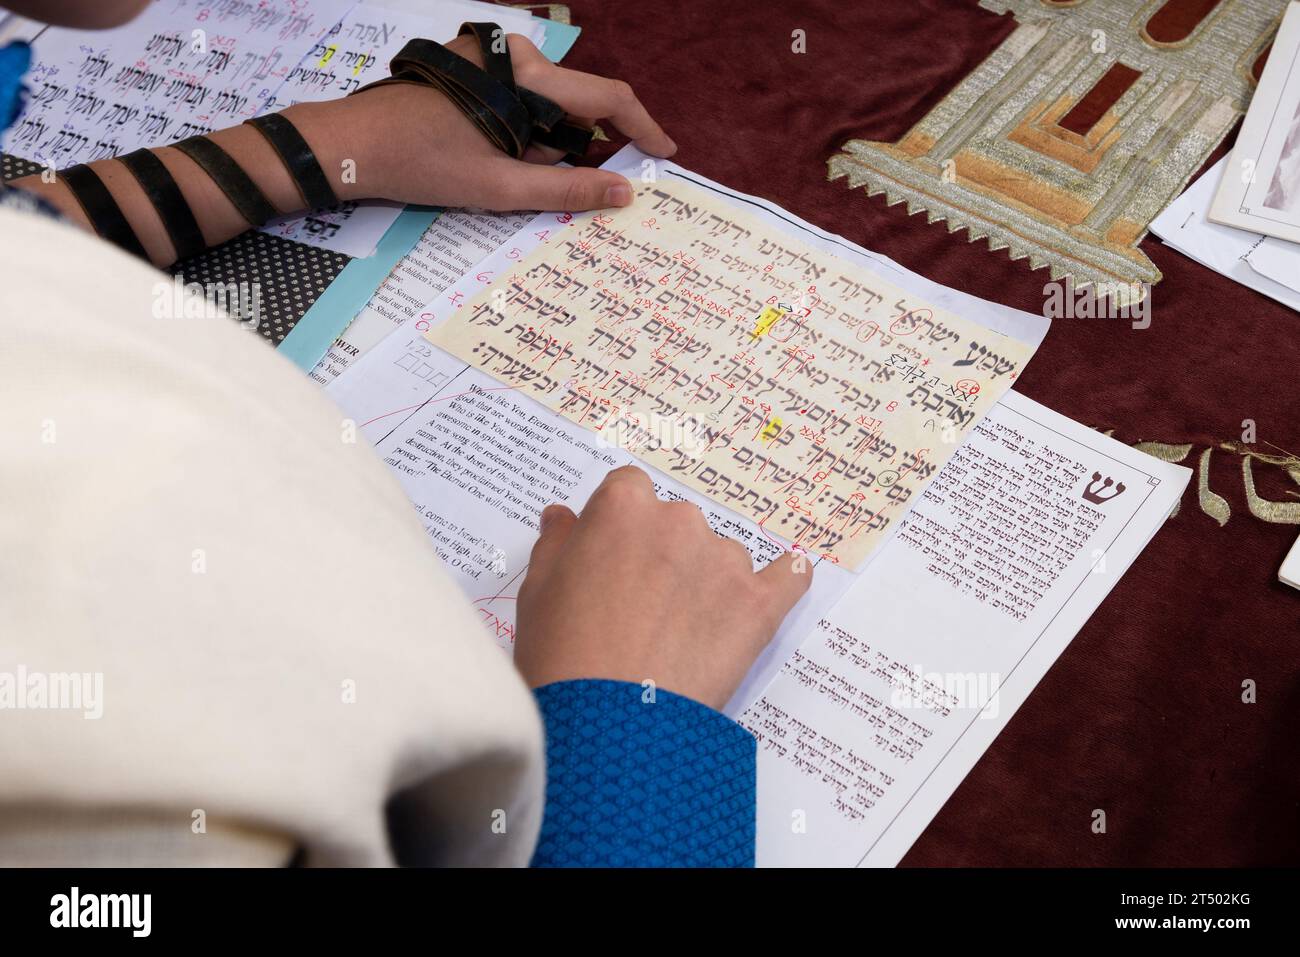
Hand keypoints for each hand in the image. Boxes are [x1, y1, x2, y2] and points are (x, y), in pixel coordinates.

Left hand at [287, 33, 675, 211]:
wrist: (351, 145)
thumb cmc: (423, 164)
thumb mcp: (500, 186)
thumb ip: (568, 189)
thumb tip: (625, 194)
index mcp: (526, 74)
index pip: (608, 96)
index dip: (643, 127)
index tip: (664, 153)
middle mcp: (513, 52)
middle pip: (575, 102)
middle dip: (574, 148)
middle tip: (551, 184)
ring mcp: (490, 54)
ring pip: (546, 104)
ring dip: (542, 143)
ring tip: (500, 171)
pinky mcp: (473, 64)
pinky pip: (519, 96)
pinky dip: (521, 129)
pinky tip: (490, 155)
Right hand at [512, 466, 812, 710]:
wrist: (605, 723)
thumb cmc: (562, 657)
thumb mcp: (538, 590)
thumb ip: (557, 542)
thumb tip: (563, 517)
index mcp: (623, 508)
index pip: (629, 491)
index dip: (620, 528)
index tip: (614, 558)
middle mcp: (679, 521)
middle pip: (677, 523)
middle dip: (663, 555)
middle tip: (642, 606)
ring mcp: (725, 561)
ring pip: (722, 556)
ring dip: (708, 581)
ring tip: (681, 635)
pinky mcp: (759, 604)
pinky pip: (788, 577)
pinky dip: (784, 579)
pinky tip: (781, 584)